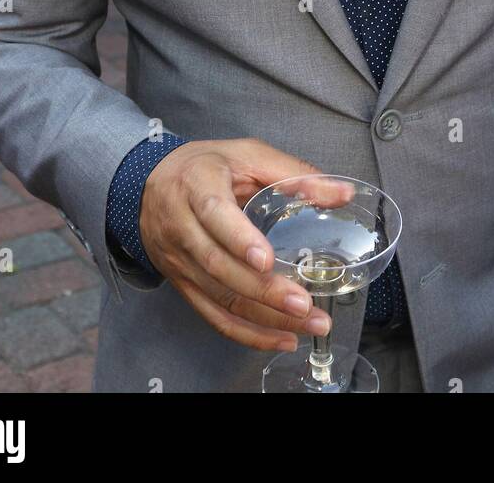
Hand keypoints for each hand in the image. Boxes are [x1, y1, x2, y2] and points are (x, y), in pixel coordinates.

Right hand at [139, 138, 353, 352]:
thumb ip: (294, 173)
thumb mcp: (247, 154)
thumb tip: (343, 193)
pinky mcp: (183, 284)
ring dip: (264, 317)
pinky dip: (248, 333)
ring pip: (219, 296)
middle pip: (219, 265)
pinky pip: (213, 316)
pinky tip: (281, 338)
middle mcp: (182, 225)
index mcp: (197, 184)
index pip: (214, 214)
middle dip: (263, 290)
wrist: (150, 184)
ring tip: (306, 323)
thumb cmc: (207, 166)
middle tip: (304, 303)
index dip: (239, 239)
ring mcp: (180, 260)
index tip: (266, 260)